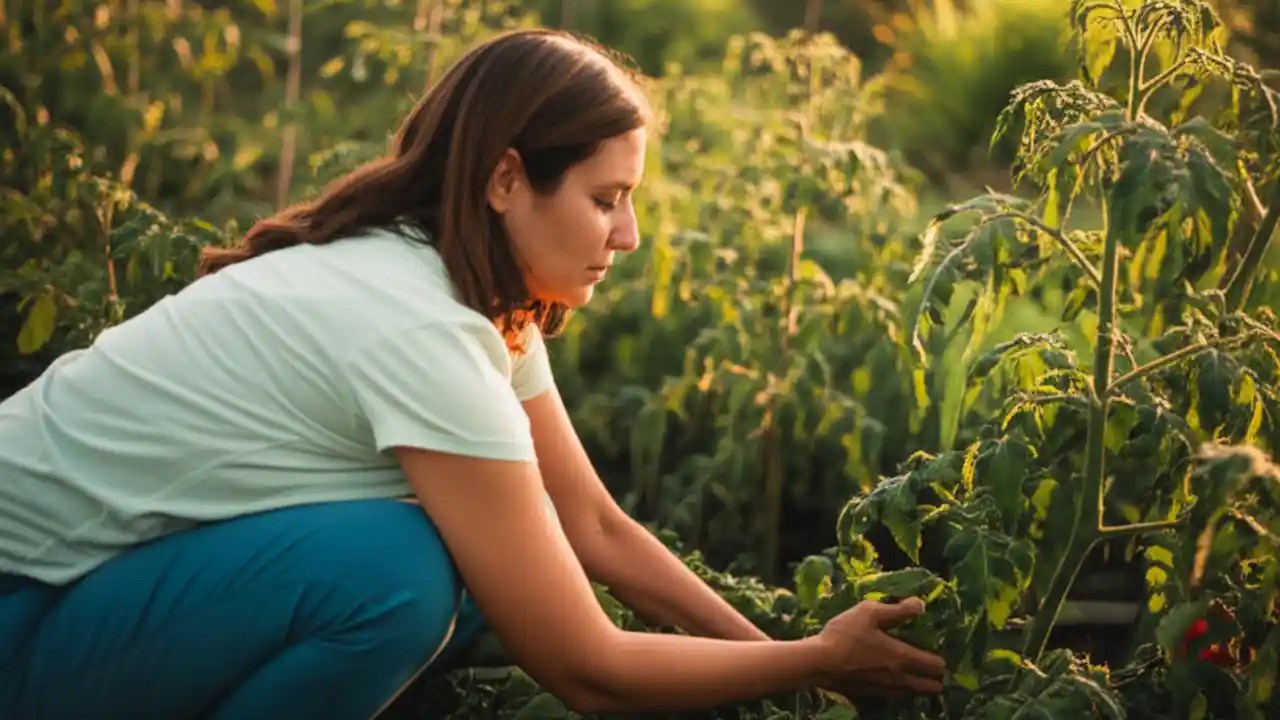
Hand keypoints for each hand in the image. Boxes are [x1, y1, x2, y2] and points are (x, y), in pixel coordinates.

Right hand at [814, 597, 945, 698]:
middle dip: (935, 678)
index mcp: (902, 657)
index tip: (938, 650)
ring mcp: (885, 689)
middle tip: (932, 666)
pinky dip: (901, 689)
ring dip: (918, 685)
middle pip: (930, 686)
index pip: (935, 666)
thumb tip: (921, 604)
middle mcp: (899, 678)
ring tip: (916, 674)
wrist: (818, 663)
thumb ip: (898, 610)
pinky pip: (896, 695)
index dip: (941, 659)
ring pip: (913, 693)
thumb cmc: (845, 634)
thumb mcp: (870, 612)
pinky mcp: (872, 695)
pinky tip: (893, 679)